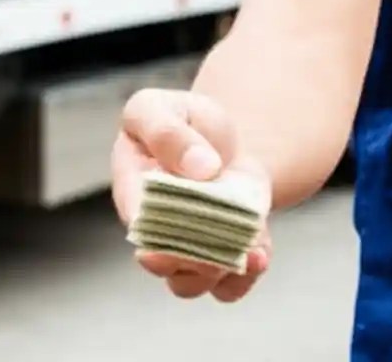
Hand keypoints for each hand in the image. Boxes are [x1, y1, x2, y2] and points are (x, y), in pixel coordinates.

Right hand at [112, 88, 272, 302]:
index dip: (154, 224)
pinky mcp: (219, 254)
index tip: (180, 220)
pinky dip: (245, 276)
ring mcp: (185, 245)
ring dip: (218, 273)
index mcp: (131, 186)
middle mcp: (154, 225)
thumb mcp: (161, 106)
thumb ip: (169, 132)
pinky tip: (260, 253)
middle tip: (221, 241)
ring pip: (189, 283)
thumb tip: (202, 168)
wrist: (219, 139)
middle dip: (191, 257)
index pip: (135, 214)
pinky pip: (226, 286)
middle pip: (160, 260)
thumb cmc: (180, 119)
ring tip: (249, 253)